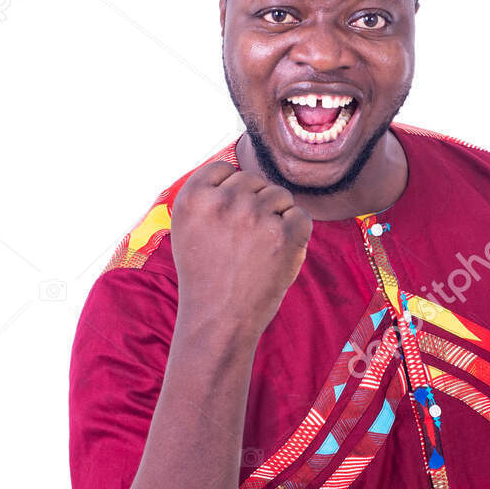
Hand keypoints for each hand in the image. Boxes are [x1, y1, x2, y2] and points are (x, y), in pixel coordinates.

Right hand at [169, 161, 312, 341]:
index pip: (224, 169)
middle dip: (256, 205)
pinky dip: (296, 234)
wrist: (219, 320)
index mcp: (193, 196)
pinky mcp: (284, 233)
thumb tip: (237, 171)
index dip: (231, 193)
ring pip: (280, 195)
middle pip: (254, 180)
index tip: (228, 221)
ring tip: (258, 251)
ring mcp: (255, 215)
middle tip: (245, 243)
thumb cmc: (206, 276)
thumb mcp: (188, 229)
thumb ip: (207, 196)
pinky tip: (277, 255)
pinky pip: (301, 216)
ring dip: (276, 219)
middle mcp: (223, 200)